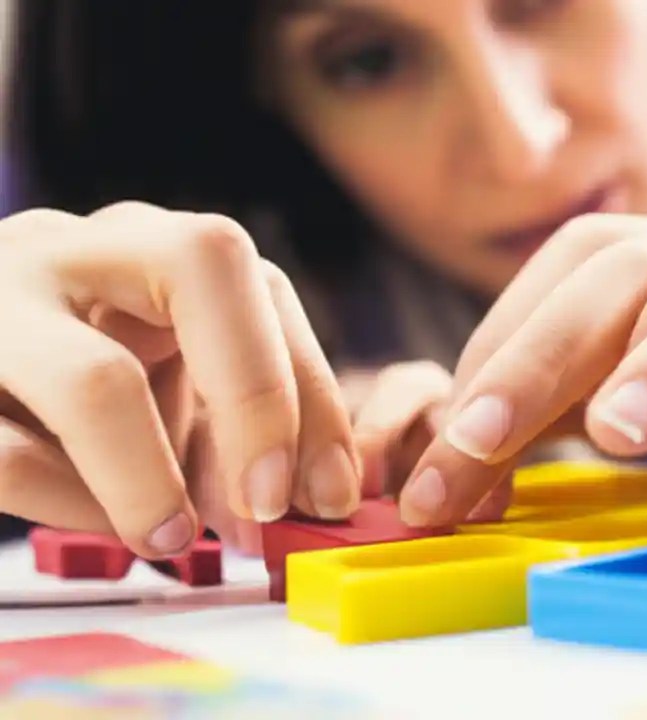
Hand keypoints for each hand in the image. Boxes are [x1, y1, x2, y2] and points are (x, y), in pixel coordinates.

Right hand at [0, 203, 357, 557]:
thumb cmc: (58, 383)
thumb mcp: (152, 381)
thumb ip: (227, 423)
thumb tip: (313, 494)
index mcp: (142, 244)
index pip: (257, 280)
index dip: (310, 389)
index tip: (331, 492)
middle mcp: (71, 246)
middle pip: (204, 263)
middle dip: (260, 396)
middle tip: (267, 504)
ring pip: (98, 383)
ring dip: (152, 480)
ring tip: (171, 538)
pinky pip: (13, 458)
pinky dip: (74, 507)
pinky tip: (100, 522)